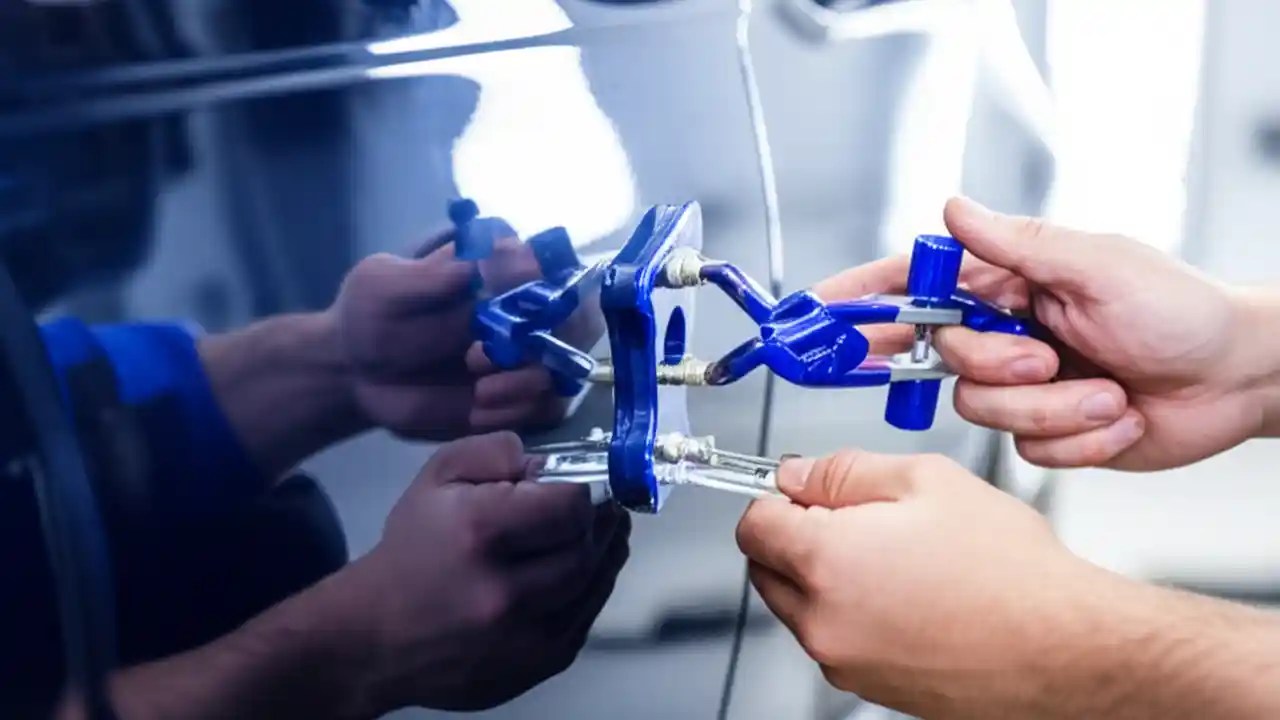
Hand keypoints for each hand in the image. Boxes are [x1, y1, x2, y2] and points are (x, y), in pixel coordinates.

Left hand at [328, 231, 582, 439]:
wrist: (354, 375)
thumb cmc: (371, 316)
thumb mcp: (387, 284)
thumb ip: (437, 272)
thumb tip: (499, 250)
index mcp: (502, 269)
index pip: (556, 264)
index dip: (550, 279)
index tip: (510, 295)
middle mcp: (526, 311)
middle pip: (582, 319)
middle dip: (549, 339)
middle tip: (486, 354)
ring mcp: (527, 358)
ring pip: (568, 368)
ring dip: (529, 381)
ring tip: (480, 390)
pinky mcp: (519, 399)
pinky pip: (547, 409)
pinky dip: (519, 412)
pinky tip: (479, 411)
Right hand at [347, 432, 629, 712]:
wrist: (375, 636)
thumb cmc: (411, 550)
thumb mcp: (437, 478)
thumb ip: (493, 453)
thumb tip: (547, 465)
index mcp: (480, 533)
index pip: (570, 505)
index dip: (584, 490)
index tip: (580, 484)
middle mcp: (505, 591)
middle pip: (587, 548)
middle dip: (599, 522)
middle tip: (602, 506)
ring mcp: (523, 638)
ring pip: (593, 586)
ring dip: (605, 554)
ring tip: (602, 531)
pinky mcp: (535, 667)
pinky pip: (584, 621)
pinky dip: (591, 591)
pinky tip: (584, 570)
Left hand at [736, 450, 1124, 718]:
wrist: (1065, 647)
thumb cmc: (1010, 571)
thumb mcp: (924, 480)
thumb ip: (843, 472)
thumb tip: (798, 474)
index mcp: (823, 561)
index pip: (751, 523)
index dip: (777, 497)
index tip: (803, 490)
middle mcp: (822, 621)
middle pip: (767, 568)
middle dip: (795, 537)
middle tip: (856, 518)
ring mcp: (844, 661)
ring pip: (801, 607)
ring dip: (826, 578)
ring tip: (898, 557)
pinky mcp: (870, 687)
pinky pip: (838, 639)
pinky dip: (855, 614)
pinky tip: (911, 595)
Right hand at [817, 196, 1275, 469]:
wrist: (1235, 380)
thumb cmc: (1180, 310)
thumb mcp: (1097, 264)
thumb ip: (1017, 245)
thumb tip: (953, 212)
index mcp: (1010, 284)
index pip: (917, 284)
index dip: (861, 297)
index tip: (816, 311)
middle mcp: (1007, 334)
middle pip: (944, 360)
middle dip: (1000, 366)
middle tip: (1046, 355)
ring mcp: (1024, 386)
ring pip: (983, 413)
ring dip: (1054, 407)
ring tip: (1105, 389)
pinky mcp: (1046, 433)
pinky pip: (1027, 451)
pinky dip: (1078, 437)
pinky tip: (1116, 415)